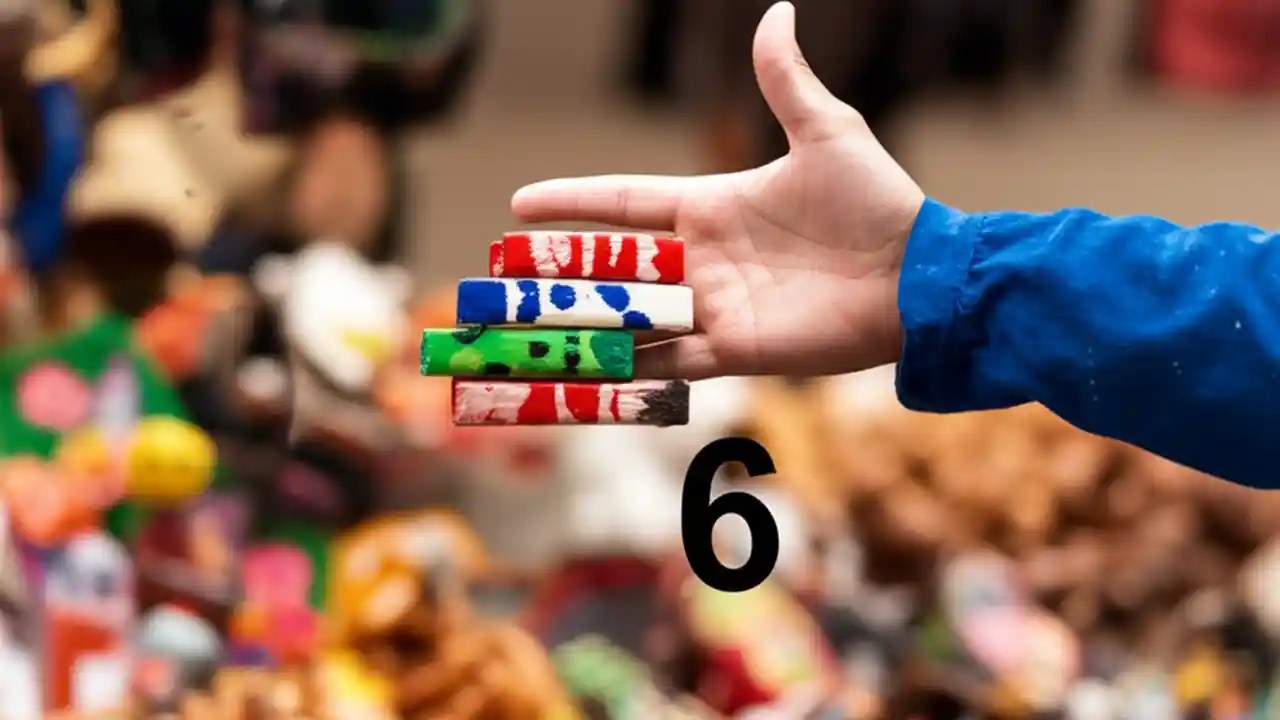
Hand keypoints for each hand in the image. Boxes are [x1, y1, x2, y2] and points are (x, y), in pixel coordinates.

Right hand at [511, 2, 924, 379]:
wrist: (913, 276)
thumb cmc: (874, 202)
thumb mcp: (826, 131)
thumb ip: (785, 80)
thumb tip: (777, 11)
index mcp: (712, 206)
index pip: (624, 203)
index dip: (572, 202)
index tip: (520, 204)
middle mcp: (703, 260)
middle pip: (612, 269)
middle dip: (556, 276)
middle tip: (499, 282)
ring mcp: (713, 309)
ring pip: (628, 321)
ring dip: (577, 328)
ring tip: (521, 335)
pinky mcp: (732, 352)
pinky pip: (664, 365)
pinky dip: (622, 373)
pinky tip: (576, 375)